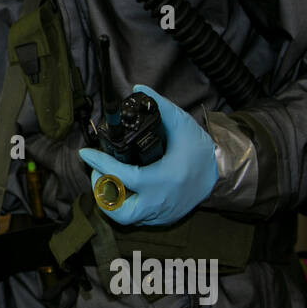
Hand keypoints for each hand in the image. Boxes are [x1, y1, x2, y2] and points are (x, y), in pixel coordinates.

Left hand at [78, 84, 217, 226]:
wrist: (220, 174)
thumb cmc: (199, 150)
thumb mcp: (183, 125)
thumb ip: (161, 106)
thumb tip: (139, 88)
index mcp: (162, 179)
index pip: (122, 176)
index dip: (100, 164)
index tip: (86, 152)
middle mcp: (159, 201)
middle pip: (118, 210)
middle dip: (101, 192)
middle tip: (98, 171)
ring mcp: (160, 214)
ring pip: (124, 217)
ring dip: (110, 200)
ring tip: (107, 178)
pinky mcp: (162, 219)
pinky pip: (135, 218)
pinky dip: (123, 204)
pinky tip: (121, 187)